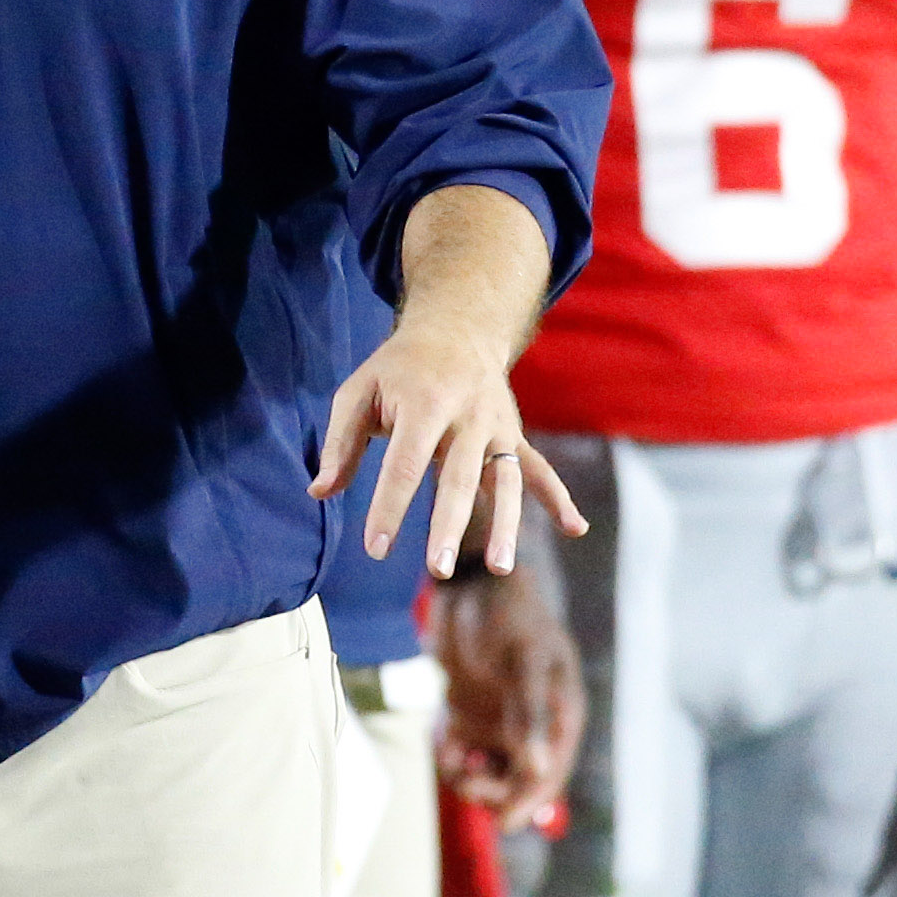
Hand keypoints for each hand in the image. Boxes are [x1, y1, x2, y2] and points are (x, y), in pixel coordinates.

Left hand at [315, 320, 585, 576]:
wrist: (458, 328)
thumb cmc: (398, 368)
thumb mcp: (360, 389)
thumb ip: (340, 441)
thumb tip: (320, 492)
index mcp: (423, 402)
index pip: (404, 464)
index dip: (389, 507)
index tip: (375, 548)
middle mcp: (466, 416)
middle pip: (457, 478)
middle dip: (448, 525)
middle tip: (437, 569)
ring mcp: (496, 427)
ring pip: (503, 481)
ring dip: (505, 525)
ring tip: (500, 567)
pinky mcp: (514, 436)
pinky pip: (538, 470)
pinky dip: (559, 499)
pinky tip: (576, 529)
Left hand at [435, 565, 583, 822]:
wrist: (468, 578)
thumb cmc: (506, 614)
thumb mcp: (523, 661)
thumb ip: (530, 715)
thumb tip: (538, 769)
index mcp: (558, 712)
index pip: (549, 772)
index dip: (528, 800)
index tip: (502, 820)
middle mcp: (532, 722)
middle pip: (517, 779)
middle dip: (493, 791)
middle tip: (466, 784)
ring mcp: (500, 718)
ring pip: (487, 769)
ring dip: (470, 777)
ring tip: (452, 763)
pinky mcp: (469, 710)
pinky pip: (461, 749)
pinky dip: (451, 755)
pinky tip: (443, 742)